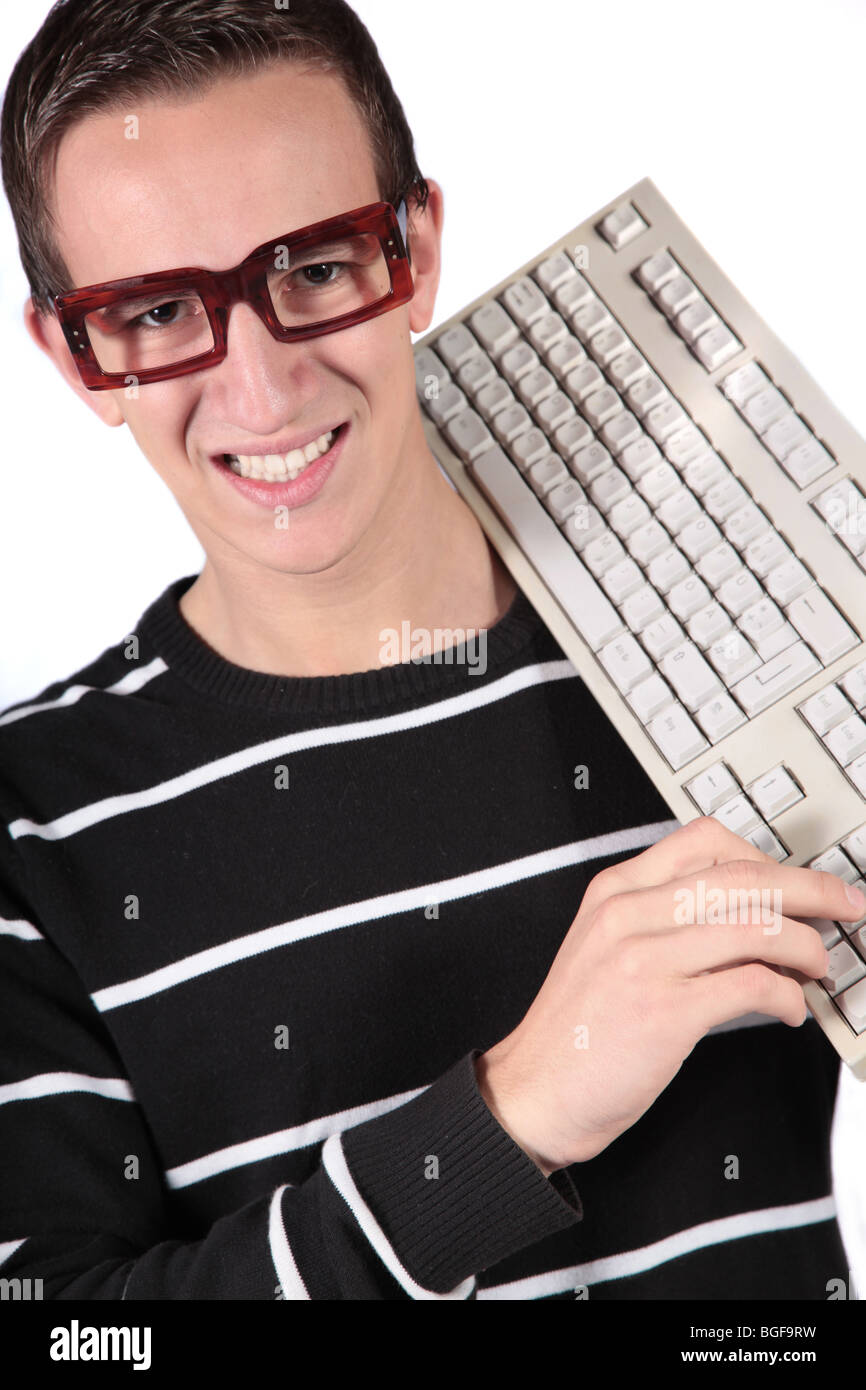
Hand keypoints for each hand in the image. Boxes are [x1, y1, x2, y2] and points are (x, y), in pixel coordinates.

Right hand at [475, 816, 862, 1174]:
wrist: (534, 1091)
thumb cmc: (575, 1030)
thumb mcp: (604, 948)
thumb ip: (661, 919)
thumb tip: (748, 915)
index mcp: (614, 891)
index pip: (705, 843)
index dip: (766, 857)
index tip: (797, 878)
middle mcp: (628, 914)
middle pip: (743, 877)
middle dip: (810, 890)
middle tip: (844, 905)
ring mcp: (644, 960)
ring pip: (756, 926)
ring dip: (806, 946)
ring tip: (817, 966)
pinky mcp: (665, 1011)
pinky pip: (753, 984)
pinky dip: (787, 995)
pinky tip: (790, 1007)